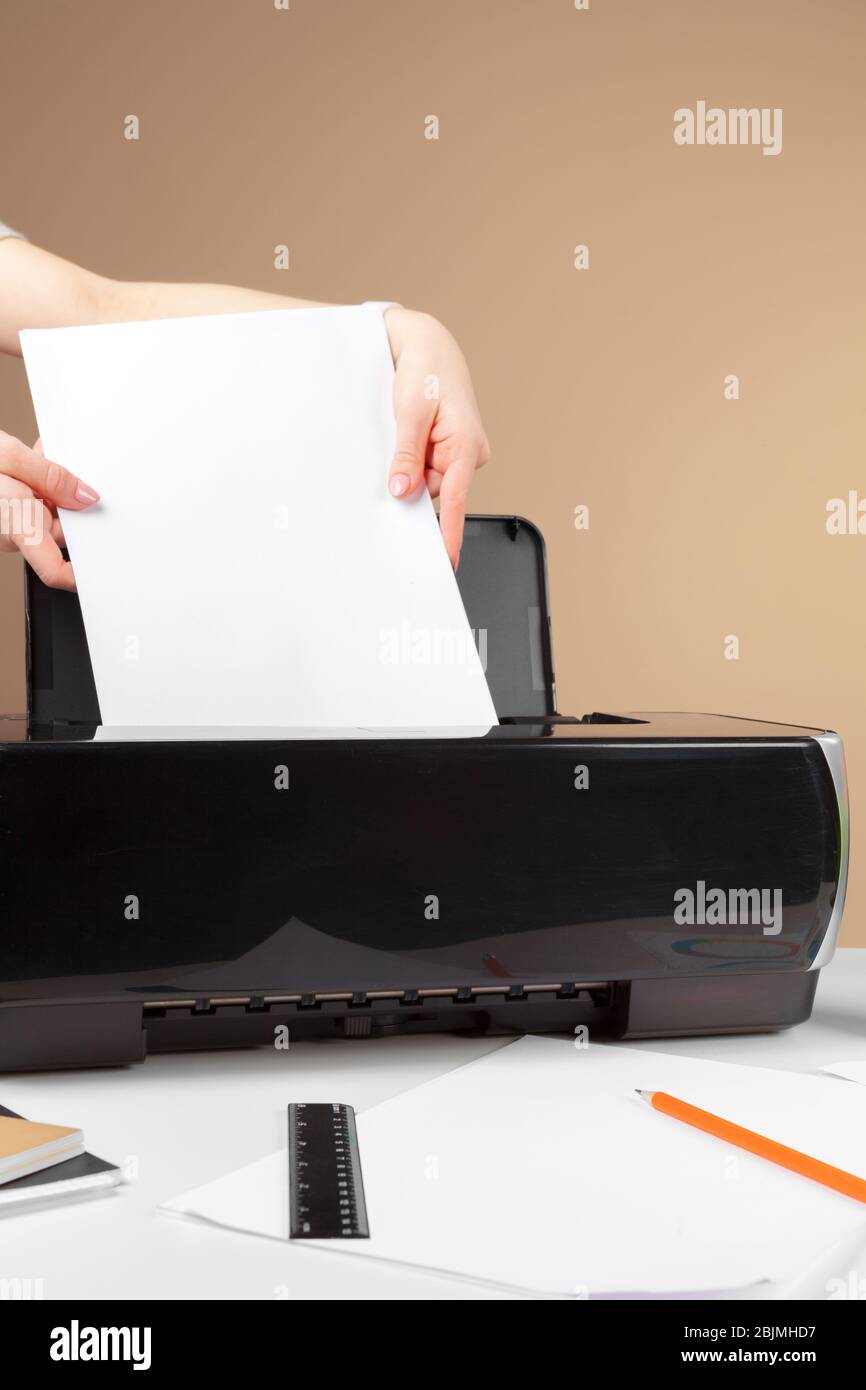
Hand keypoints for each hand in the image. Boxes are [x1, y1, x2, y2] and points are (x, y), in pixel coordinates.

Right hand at [0, 433, 99, 589]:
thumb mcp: (9, 456)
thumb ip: (52, 476)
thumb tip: (86, 496)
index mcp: (17, 526)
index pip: (55, 571)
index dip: (81, 576)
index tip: (104, 568)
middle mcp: (12, 535)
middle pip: (59, 532)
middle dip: (67, 502)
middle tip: (61, 469)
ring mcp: (8, 527)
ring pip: (47, 515)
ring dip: (51, 488)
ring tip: (38, 459)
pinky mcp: (6, 517)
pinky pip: (33, 506)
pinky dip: (38, 484)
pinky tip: (30, 464)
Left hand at [384, 308, 489, 567]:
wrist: (426, 343)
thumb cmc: (425, 370)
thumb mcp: (410, 412)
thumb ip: (407, 455)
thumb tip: (403, 491)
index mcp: (466, 444)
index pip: (456, 499)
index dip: (449, 534)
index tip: (446, 560)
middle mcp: (469, 452)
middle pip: (435, 491)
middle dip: (413, 485)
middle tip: (396, 460)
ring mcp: (460, 452)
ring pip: (428, 480)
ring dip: (410, 468)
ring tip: (403, 432)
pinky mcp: (449, 449)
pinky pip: (427, 467)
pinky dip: (412, 462)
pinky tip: (408, 439)